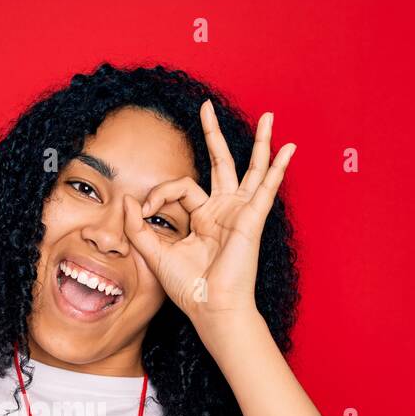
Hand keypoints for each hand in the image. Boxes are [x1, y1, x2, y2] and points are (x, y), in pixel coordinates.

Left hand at [122, 101, 294, 323]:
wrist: (210, 309)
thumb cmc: (188, 288)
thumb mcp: (154, 254)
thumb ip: (138, 227)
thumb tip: (126, 200)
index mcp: (202, 218)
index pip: (180, 187)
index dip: (158, 194)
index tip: (143, 210)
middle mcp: (223, 211)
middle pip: (220, 163)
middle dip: (213, 134)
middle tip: (206, 107)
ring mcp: (240, 213)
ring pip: (251, 169)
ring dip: (260, 142)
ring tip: (270, 116)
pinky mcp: (251, 220)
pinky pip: (267, 188)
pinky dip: (278, 168)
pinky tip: (289, 149)